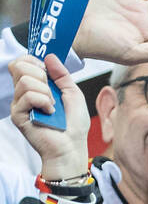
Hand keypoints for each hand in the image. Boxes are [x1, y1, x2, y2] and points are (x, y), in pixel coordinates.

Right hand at [8, 53, 88, 177]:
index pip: (22, 62)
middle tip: (52, 93)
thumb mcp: (73, 94)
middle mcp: (23, 93)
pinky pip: (27, 96)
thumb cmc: (74, 125)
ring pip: (24, 80)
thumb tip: (49, 56)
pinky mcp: (17, 114)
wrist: (72, 148)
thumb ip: (62, 75)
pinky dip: (44, 102)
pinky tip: (49, 113)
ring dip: (46, 92)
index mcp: (35, 86)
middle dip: (41, 75)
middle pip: (18, 66)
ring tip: (53, 107)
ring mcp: (19, 103)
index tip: (49, 73)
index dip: (34, 61)